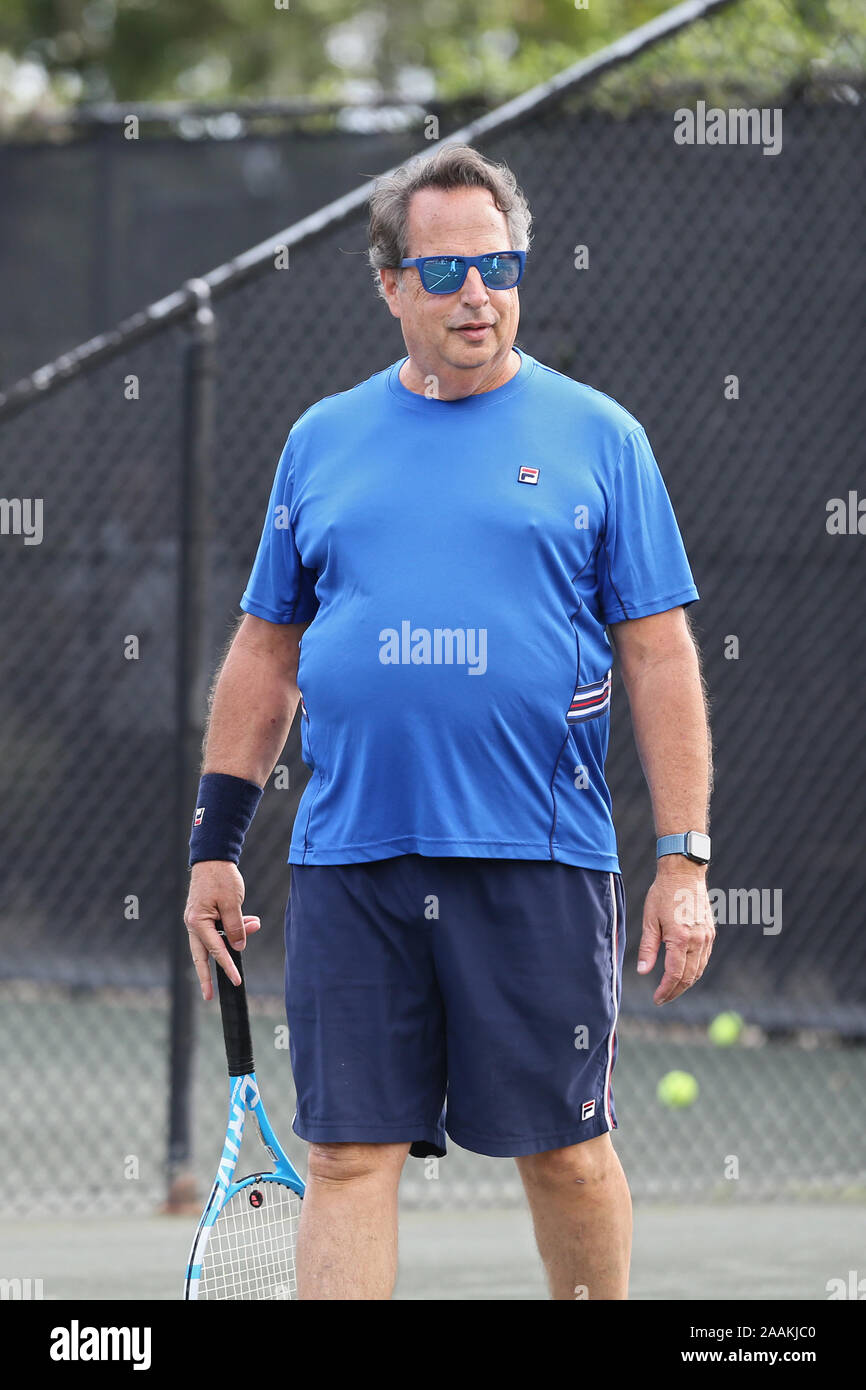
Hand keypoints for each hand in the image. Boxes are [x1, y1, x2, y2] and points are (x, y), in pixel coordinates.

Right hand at [184, 860, 261, 999]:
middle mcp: (193, 923)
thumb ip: (236, 927)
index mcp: (197, 922)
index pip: (216, 950)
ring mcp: (197, 919)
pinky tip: (250, 920)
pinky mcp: (203, 915)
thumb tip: (238, 948)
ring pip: (214, 939)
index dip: (228, 967)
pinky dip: (232, 928)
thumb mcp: (233, 903)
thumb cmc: (221, 878)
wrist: (213, 857)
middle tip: (208, 997)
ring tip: (254, 923)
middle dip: (206, 976)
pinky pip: (218, 928)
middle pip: (202, 955)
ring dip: (234, 938)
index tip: (236, 981)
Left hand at [636, 861, 714, 1003]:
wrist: (684, 872)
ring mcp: (706, 937)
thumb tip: (643, 972)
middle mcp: (697, 940)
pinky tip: (683, 972)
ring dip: (686, 983)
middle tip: (662, 998)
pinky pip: (704, 959)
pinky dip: (694, 970)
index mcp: (680, 938)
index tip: (656, 998)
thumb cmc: (663, 894)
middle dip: (675, 991)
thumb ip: (648, 948)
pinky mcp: (710, 932)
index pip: (674, 974)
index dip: (665, 990)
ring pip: (699, 970)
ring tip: (671, 989)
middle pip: (689, 977)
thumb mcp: (650, 920)